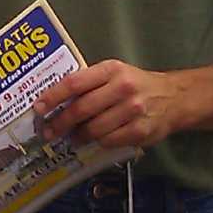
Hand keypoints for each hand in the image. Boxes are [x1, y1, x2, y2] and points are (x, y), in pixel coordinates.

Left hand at [32, 60, 180, 150]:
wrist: (174, 98)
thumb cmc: (136, 85)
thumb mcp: (114, 73)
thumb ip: (89, 83)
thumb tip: (55, 101)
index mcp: (111, 70)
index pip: (74, 83)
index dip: (52, 97)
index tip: (38, 108)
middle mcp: (122, 88)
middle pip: (81, 109)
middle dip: (59, 123)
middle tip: (48, 131)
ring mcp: (133, 110)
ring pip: (93, 129)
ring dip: (77, 136)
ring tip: (70, 138)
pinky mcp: (140, 131)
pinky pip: (108, 141)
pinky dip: (96, 143)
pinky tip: (92, 142)